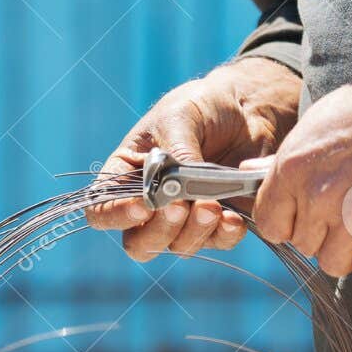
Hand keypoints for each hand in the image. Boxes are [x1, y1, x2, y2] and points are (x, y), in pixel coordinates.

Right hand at [85, 56, 300, 261]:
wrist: (248, 106)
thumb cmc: (202, 106)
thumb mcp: (181, 117)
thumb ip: (177, 153)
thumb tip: (180, 191)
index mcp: (127, 173)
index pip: (103, 208)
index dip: (116, 215)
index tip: (143, 206)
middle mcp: (150, 202)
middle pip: (138, 241)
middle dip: (159, 230)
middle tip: (180, 207)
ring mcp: (184, 216)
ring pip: (177, 245)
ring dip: (193, 232)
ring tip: (212, 206)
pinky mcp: (218, 222)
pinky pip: (216, 242)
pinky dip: (223, 234)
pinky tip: (233, 218)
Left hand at [250, 21, 351, 292]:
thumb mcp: (314, 124)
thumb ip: (283, 159)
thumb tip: (247, 171)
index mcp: (292, 170)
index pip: (269, 226)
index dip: (288, 222)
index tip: (307, 212)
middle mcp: (318, 198)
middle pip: (304, 246)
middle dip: (323, 233)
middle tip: (349, 207)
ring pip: (333, 266)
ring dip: (349, 252)